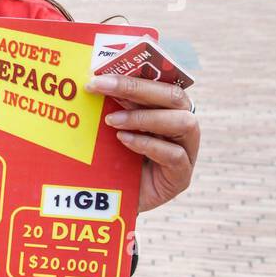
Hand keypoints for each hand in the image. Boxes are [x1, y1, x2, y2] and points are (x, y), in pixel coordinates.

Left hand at [87, 74, 199, 212]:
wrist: (110, 205)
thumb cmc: (109, 161)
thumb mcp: (107, 131)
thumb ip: (108, 108)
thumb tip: (88, 80)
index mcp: (167, 110)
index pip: (161, 82)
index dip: (135, 74)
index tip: (102, 71)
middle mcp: (182, 127)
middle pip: (174, 97)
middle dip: (136, 87)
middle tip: (100, 85)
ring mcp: (187, 152)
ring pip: (184, 122)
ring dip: (145, 117)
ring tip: (111, 121)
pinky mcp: (181, 177)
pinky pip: (175, 155)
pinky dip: (149, 144)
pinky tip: (124, 140)